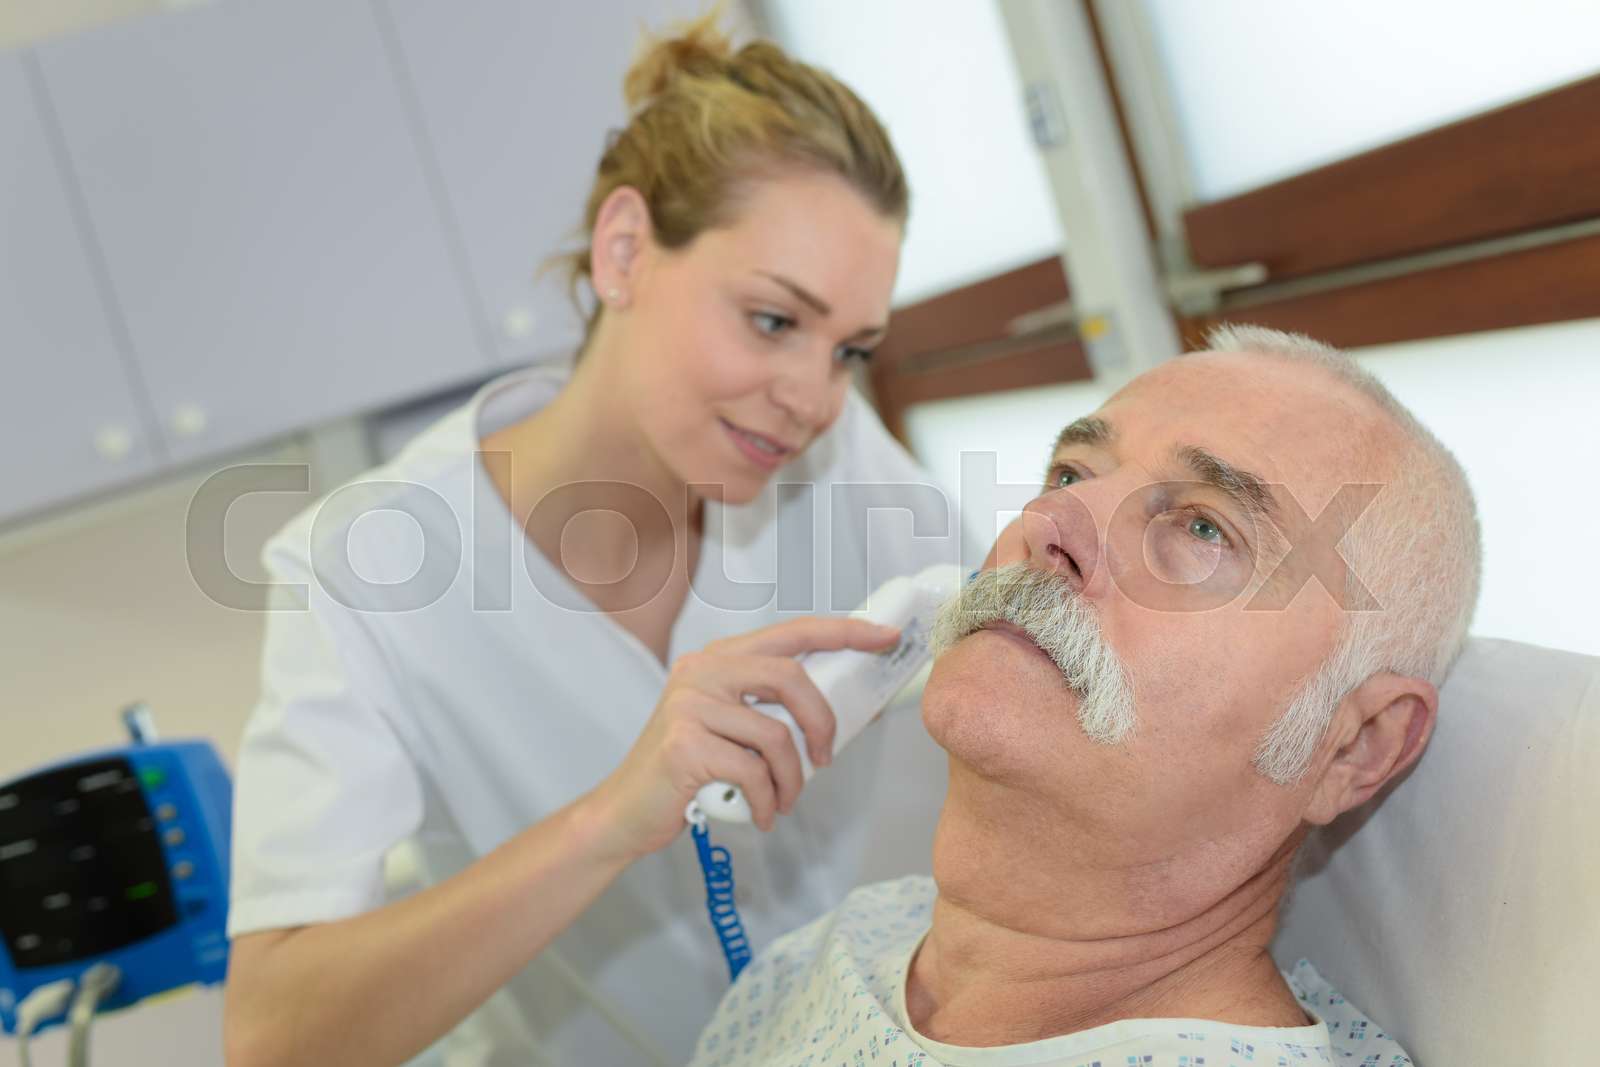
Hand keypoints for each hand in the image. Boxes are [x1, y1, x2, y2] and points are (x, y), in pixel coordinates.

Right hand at [582, 616, 900, 861]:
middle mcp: (701, 671)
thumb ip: (771, 709)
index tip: (885, 638)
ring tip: (785, 800)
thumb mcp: (730, 727)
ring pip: (775, 735)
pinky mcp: (683, 745)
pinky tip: (762, 816)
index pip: (792, 632)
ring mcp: (689, 706)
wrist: (625, 812)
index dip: (844, 632)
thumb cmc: (688, 770)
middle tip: (826, 759)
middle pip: (790, 678)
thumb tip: (846, 709)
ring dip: (792, 779)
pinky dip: (768, 801)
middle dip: (821, 723)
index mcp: (718, 658)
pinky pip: (752, 772)